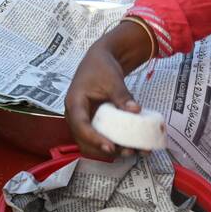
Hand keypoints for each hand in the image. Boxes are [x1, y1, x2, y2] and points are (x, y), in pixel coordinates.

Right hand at [65, 40, 144, 161]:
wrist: (100, 60)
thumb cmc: (101, 67)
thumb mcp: (112, 79)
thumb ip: (122, 96)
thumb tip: (136, 110)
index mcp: (74, 103)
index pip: (80, 126)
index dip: (94, 139)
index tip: (110, 147)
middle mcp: (75, 116)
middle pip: (85, 141)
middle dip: (104, 150)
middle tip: (127, 151)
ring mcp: (83, 121)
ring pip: (93, 143)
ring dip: (111, 150)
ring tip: (133, 151)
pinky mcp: (93, 123)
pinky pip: (101, 137)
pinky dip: (114, 143)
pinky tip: (131, 146)